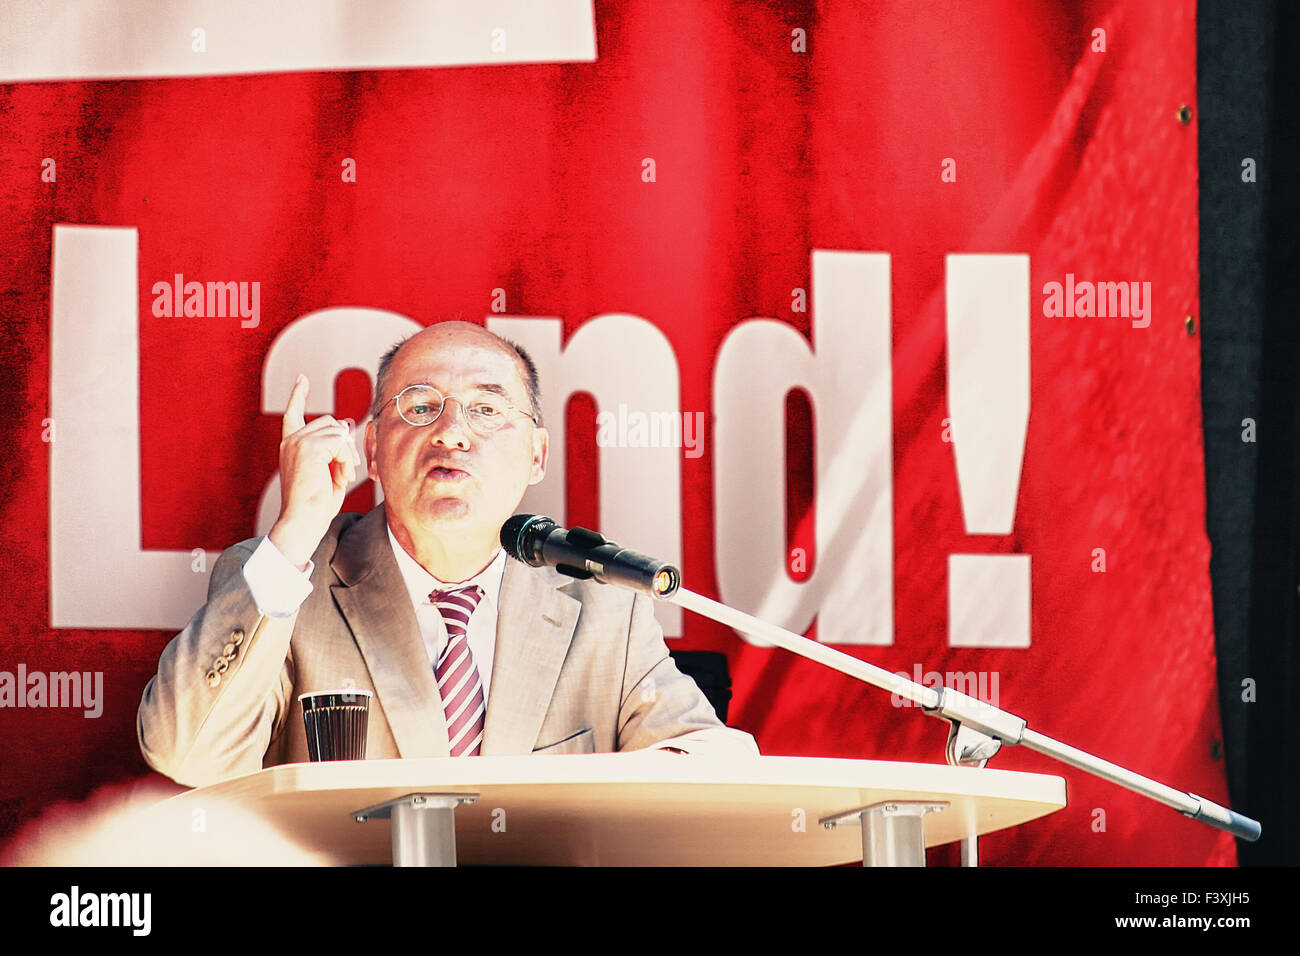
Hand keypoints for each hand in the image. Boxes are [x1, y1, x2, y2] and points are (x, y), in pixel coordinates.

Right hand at [268, 374, 360, 568]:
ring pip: (338, 431)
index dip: (298, 394)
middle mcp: (291, 440)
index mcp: (291, 445)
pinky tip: (343, 476)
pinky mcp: (308, 447)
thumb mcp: (329, 470)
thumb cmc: (317, 504)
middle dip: (345, 443)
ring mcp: (298, 442)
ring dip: (348, 454)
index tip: (302, 378)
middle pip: (331, 422)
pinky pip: (340, 442)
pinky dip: (347, 459)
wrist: (304, 521)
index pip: (293, 413)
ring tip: (343, 475)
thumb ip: (335, 448)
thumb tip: (345, 424)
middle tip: (347, 468)